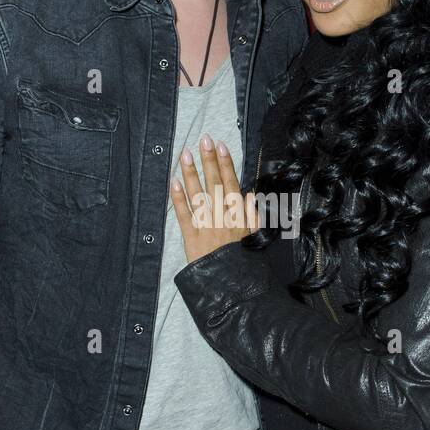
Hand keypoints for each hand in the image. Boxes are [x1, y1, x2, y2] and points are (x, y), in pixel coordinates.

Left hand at [171, 135, 259, 263]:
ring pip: (198, 195)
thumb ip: (253, 217)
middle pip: (215, 184)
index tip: (222, 147)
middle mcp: (223, 218)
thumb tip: (248, 194)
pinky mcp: (192, 239)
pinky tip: (173, 182)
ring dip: (192, 173)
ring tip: (186, 154)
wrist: (234, 289)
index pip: (232, 185)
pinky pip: (183, 216)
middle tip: (204, 140)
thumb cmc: (246, 265)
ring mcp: (206, 227)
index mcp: (239, 217)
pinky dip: (178, 199)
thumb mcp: (256, 239)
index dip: (226, 165)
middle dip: (209, 161)